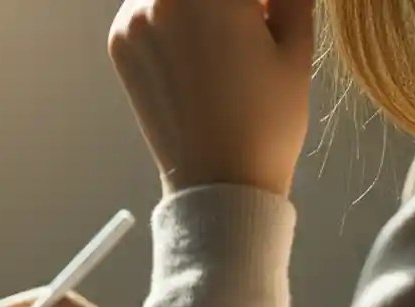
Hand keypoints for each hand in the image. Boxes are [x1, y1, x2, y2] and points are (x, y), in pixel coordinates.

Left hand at [108, 0, 315, 196]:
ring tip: (230, 28)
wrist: (217, 181)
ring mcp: (132, 19)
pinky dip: (174, 7)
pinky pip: (149, 3)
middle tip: (252, 15)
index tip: (263, 9)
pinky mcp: (120, 42)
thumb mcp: (294, 43)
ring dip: (200, 2)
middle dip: (230, 0)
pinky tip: (201, 40)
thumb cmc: (267, 117)